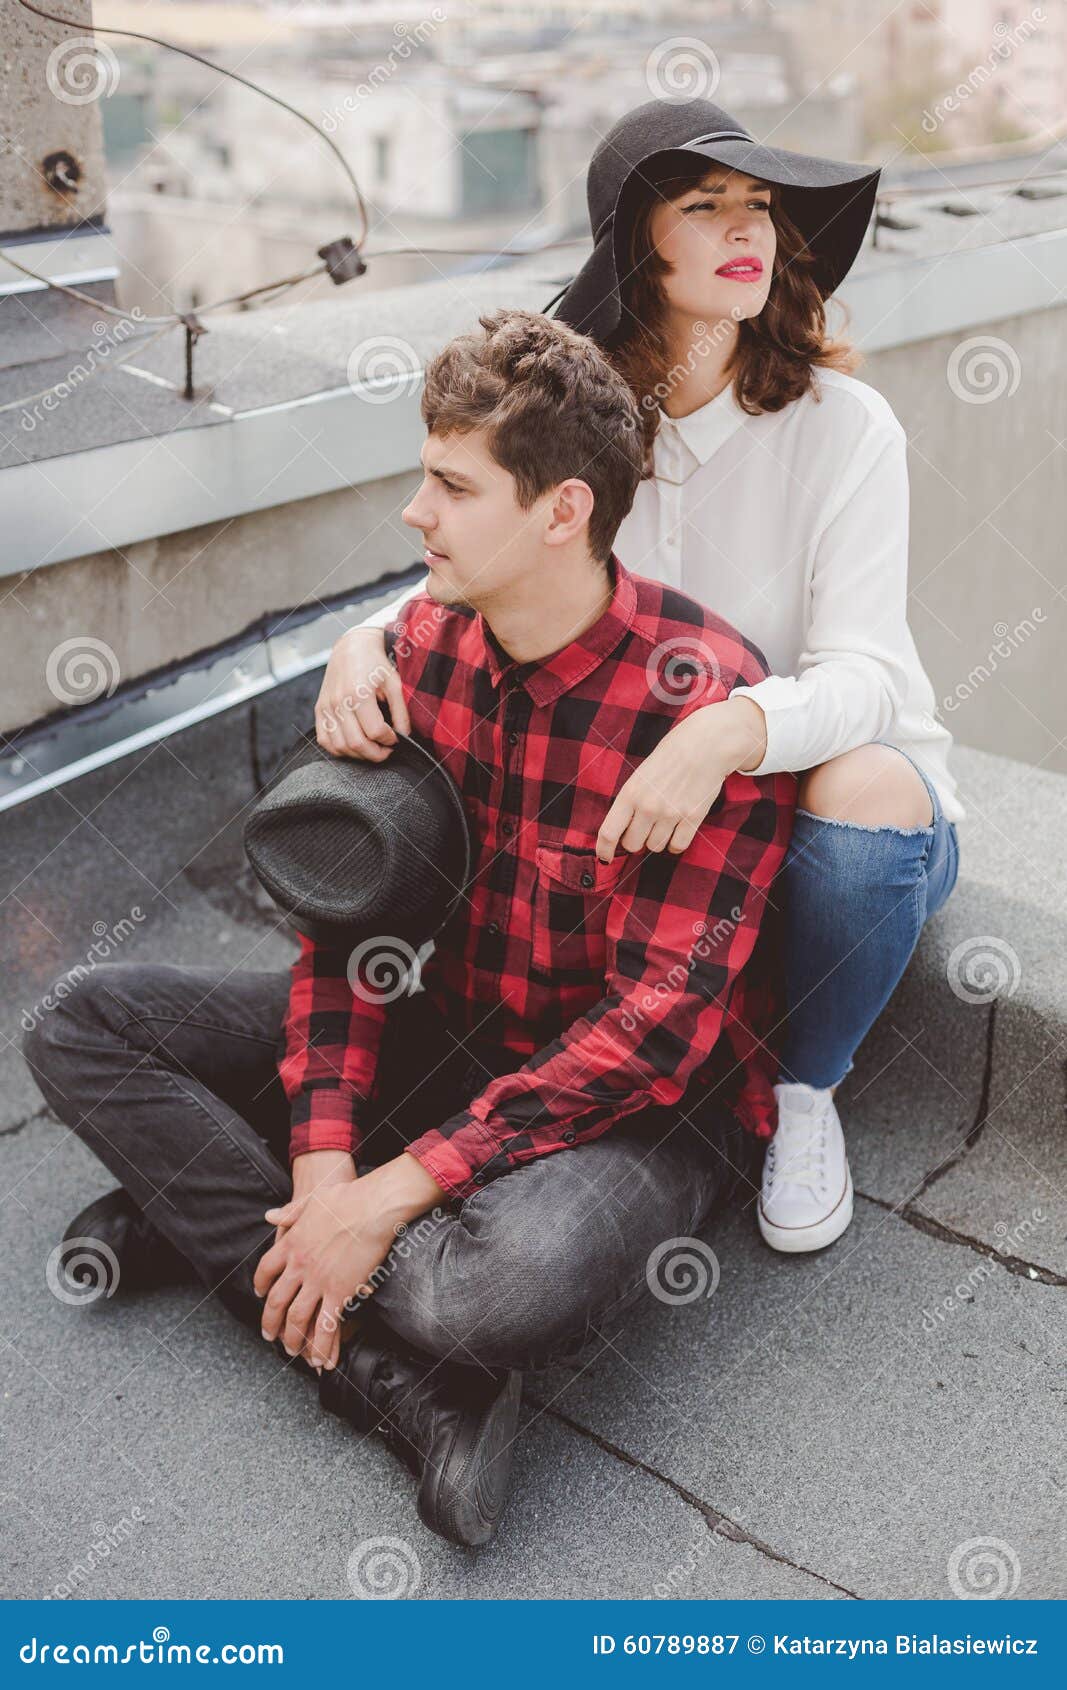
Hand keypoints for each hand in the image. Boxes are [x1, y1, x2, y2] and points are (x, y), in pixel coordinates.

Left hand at [254, 1153, 446, 1371]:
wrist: (372, 1206)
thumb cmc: (347, 1198)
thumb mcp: (311, 1201)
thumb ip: (290, 1211)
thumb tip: (270, 1216)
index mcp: (291, 1243)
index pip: (266, 1270)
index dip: (261, 1285)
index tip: (260, 1294)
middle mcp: (299, 1266)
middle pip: (277, 1302)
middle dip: (271, 1322)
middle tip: (269, 1335)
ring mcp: (319, 1281)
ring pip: (298, 1319)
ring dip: (293, 1340)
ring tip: (292, 1352)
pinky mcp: (341, 1292)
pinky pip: (327, 1326)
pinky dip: (322, 1346)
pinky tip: (321, 1359)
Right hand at [314, 625, 410, 760]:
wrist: (352, 647)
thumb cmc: (376, 663)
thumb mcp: (394, 683)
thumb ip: (401, 711)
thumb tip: (405, 735)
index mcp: (358, 692)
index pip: (374, 731)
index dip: (389, 740)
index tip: (397, 738)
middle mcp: (338, 701)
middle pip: (356, 743)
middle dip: (376, 753)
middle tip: (387, 750)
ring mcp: (326, 707)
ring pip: (340, 746)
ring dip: (359, 755)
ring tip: (373, 748)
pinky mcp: (319, 710)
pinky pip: (325, 740)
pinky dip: (340, 749)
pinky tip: (354, 745)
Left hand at [595, 697, 766, 861]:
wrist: (705, 744)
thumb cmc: (670, 757)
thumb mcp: (640, 775)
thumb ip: (630, 801)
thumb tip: (621, 830)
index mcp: (630, 793)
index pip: (609, 832)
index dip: (603, 850)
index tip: (604, 858)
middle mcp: (648, 807)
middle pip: (632, 845)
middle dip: (636, 841)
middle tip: (643, 828)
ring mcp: (671, 814)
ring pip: (655, 847)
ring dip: (657, 841)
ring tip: (663, 823)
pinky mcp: (692, 818)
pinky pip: (678, 846)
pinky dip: (675, 843)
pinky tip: (677, 830)